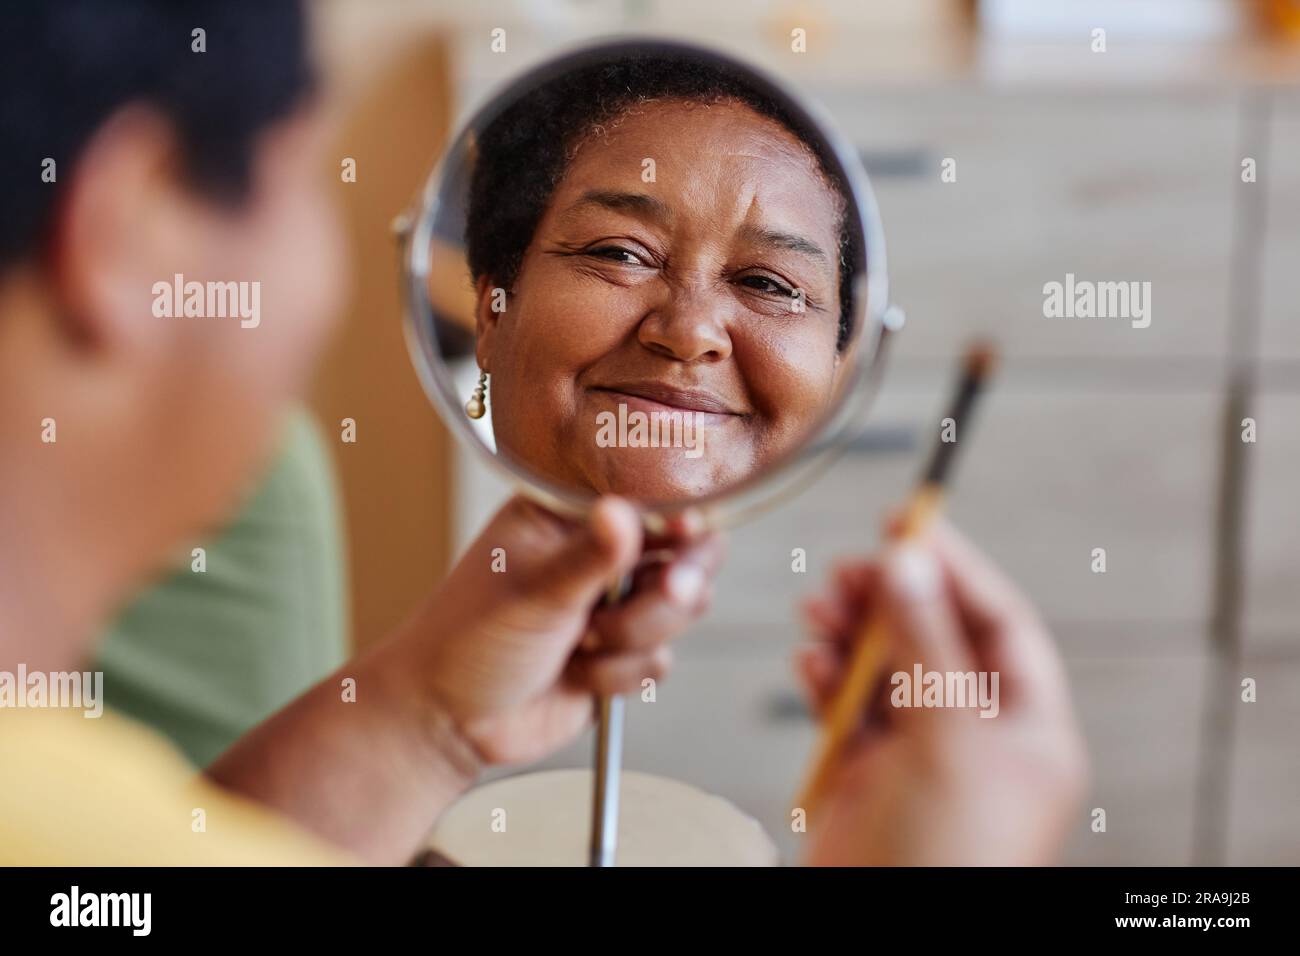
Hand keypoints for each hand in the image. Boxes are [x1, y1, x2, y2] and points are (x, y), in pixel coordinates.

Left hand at [401, 495, 722, 765]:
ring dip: (636, 634)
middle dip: (676, 582)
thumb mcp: (531, 591)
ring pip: (679, 609)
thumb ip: (589, 557)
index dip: (679, 515)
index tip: (686, 530)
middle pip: (687, 552)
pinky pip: (658, 661)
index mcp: (571, 515)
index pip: (648, 497)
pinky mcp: (622, 654)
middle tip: (669, 590)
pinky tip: (576, 674)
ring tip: (583, 643)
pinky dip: (620, 674)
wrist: (449, 720)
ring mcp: (615, 604)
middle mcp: (601, 552)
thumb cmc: (468, 639)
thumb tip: (624, 511)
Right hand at [796, 520, 1085, 865]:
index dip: (955, 569)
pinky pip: (848, 708)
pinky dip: (825, 681)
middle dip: (892, 598)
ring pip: (884, 668)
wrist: (884, 935)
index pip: (998, 624)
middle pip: (935, 638)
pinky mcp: (868, 773)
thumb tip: (907, 559)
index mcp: (1027, 728)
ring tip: (819, 611)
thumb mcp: (947, 736)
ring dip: (850, 635)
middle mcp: (976, 736)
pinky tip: (809, 665)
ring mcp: (920, 755)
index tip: (908, 522)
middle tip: (850, 567)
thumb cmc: (948, 856)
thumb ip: (924, 641)